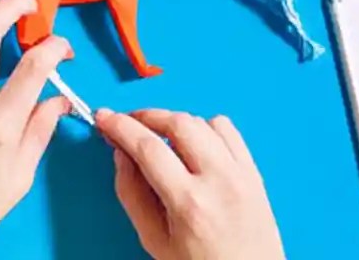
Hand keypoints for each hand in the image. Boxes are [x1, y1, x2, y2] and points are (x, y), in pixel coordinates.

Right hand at [97, 109, 284, 259]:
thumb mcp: (155, 241)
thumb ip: (132, 194)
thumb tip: (121, 154)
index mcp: (189, 203)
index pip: (148, 148)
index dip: (120, 127)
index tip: (105, 118)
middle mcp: (218, 181)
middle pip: (178, 124)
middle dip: (146, 116)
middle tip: (127, 122)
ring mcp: (241, 173)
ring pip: (204, 121)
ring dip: (175, 121)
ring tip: (159, 136)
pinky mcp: (254, 172)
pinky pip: (229, 130)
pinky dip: (206, 127)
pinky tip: (194, 143)